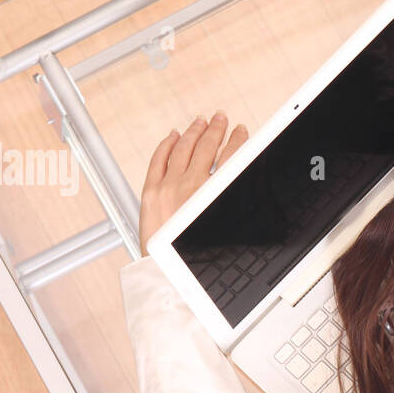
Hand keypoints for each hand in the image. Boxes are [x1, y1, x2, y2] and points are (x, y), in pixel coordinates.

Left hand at [139, 111, 248, 247]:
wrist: (169, 274)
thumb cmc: (198, 258)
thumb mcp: (227, 230)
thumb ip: (233, 203)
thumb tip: (243, 187)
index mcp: (214, 195)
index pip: (231, 157)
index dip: (238, 140)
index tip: (242, 131)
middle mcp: (192, 187)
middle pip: (206, 147)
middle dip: (216, 129)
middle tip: (221, 118)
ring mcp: (168, 188)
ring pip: (182, 148)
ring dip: (194, 131)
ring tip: (200, 122)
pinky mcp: (150, 193)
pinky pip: (158, 160)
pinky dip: (166, 145)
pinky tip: (173, 136)